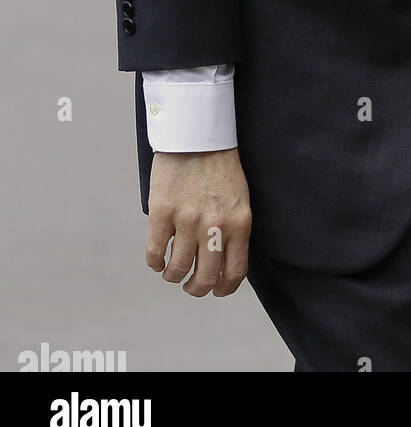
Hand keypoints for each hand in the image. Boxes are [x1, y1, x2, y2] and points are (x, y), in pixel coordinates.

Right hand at [145, 148, 251, 296]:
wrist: (197, 136)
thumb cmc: (220, 167)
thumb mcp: (239, 198)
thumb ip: (233, 228)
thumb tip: (222, 260)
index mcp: (239, 223)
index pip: (235, 271)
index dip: (223, 289)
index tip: (216, 290)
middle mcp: (214, 225)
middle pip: (205, 278)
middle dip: (196, 289)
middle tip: (190, 285)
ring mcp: (187, 220)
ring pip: (178, 269)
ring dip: (173, 276)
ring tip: (171, 272)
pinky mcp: (162, 212)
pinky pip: (155, 252)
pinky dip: (155, 262)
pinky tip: (157, 260)